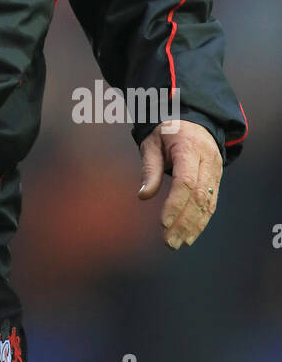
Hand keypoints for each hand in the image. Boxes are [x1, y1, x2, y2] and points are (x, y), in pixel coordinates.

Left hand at [138, 119, 221, 248]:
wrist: (193, 119)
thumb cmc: (167, 130)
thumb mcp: (152, 142)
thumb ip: (150, 168)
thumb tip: (143, 196)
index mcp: (190, 148)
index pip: (185, 182)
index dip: (176, 205)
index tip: (164, 224)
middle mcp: (207, 160)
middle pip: (199, 197)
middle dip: (184, 222)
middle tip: (169, 242)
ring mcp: (216, 170)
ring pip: (208, 203)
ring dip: (194, 226)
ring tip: (179, 242)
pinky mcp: (217, 178)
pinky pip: (211, 202)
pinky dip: (201, 220)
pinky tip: (190, 234)